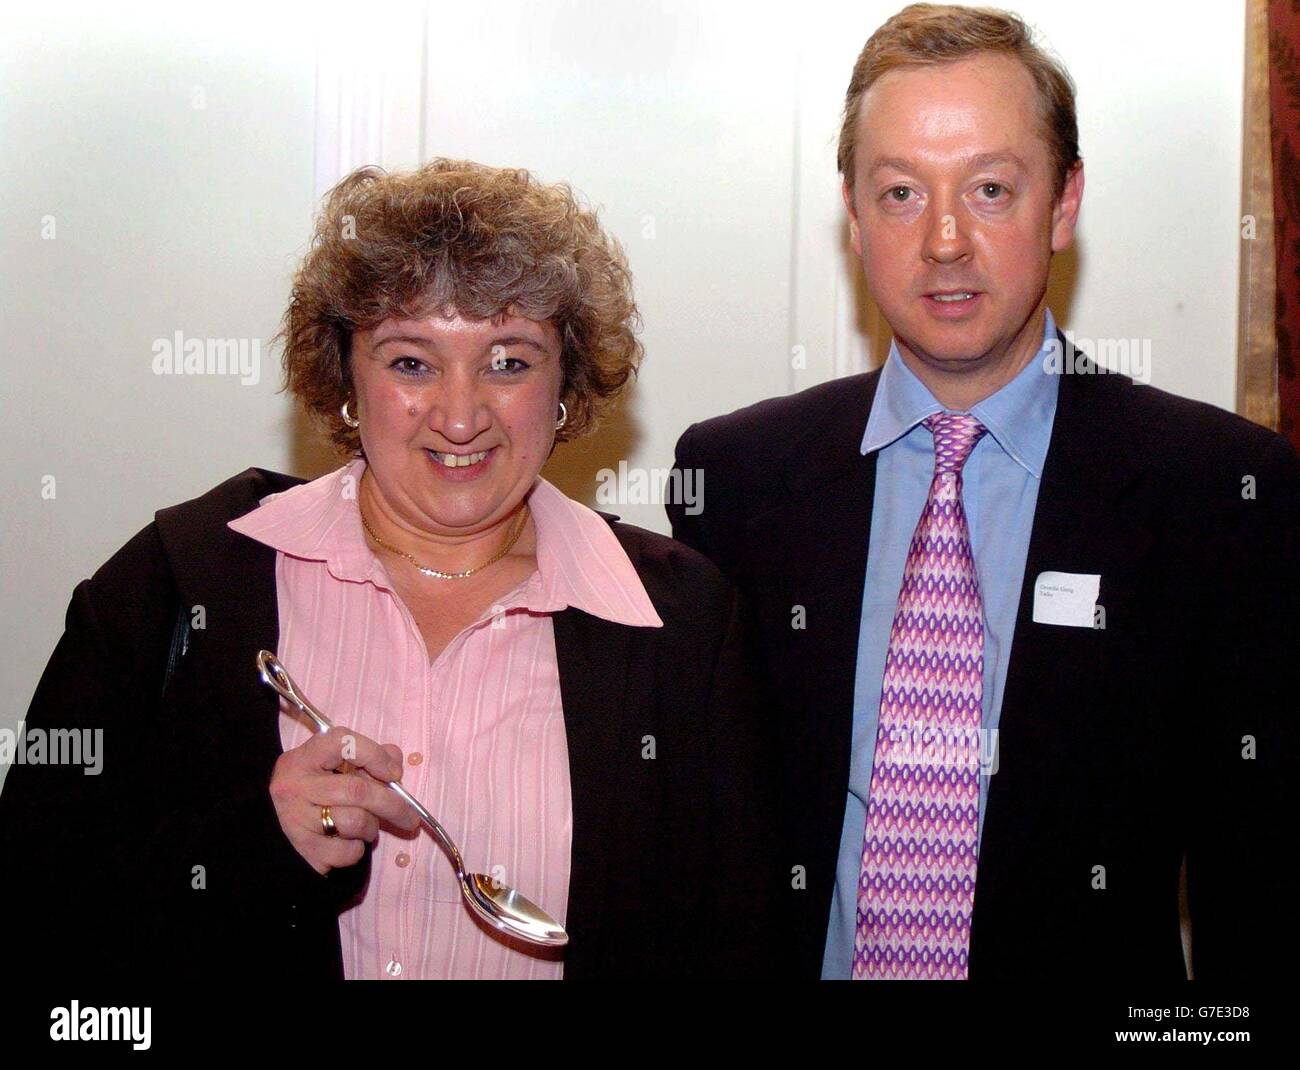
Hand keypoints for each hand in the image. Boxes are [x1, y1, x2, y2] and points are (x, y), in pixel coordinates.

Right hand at [269, 727, 419, 874]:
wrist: (268, 834)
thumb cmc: (308, 797)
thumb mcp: (328, 769)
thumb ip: (363, 758)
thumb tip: (395, 757)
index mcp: (303, 759)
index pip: (343, 743)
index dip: (375, 755)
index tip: (394, 773)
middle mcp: (295, 786)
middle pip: (358, 790)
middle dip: (392, 804)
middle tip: (410, 817)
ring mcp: (295, 820)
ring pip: (355, 821)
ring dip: (371, 828)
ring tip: (365, 828)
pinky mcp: (302, 851)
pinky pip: (347, 851)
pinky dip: (356, 850)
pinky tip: (345, 844)